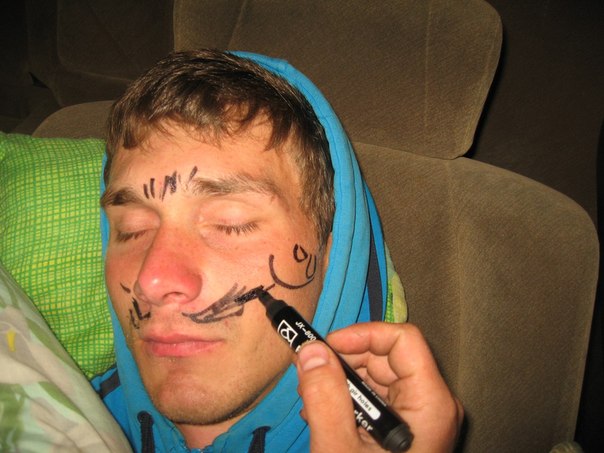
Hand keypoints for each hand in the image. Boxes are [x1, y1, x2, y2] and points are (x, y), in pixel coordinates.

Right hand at [295, 322, 462, 452]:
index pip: (403, 340)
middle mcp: (433, 404)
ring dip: (342, 381)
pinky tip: (327, 417)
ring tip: (313, 404)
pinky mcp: (408, 428)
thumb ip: (324, 398)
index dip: (362, 335)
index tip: (324, 347)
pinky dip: (350, 399)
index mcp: (430, 404)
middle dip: (345, 361)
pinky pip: (379, 397)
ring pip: (380, 375)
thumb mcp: (339, 451)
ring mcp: (422, 417)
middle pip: (389, 356)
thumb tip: (310, 350)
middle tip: (308, 376)